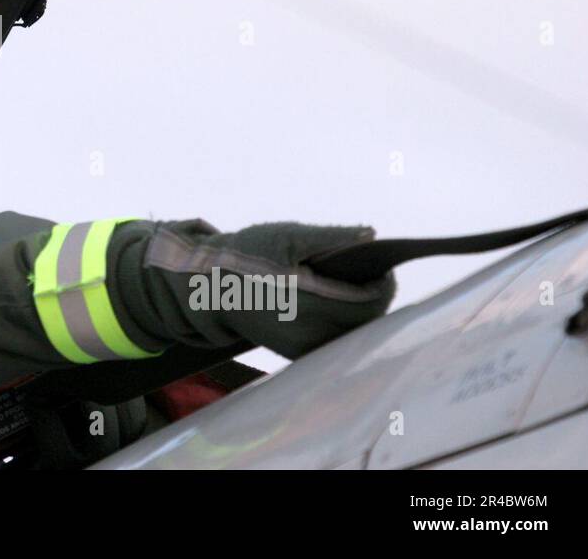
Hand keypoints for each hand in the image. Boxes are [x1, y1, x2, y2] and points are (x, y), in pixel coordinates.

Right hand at [138, 219, 395, 359]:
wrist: (205, 284)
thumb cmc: (245, 254)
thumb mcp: (286, 235)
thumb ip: (332, 236)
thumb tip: (372, 235)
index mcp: (309, 302)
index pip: (370, 303)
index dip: (382, 283)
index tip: (379, 266)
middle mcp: (308, 333)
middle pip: (365, 322)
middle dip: (372, 297)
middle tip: (366, 274)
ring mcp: (301, 347)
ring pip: (351, 334)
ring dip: (358, 312)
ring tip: (346, 286)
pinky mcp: (294, 352)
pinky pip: (332, 341)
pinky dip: (341, 323)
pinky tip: (328, 302)